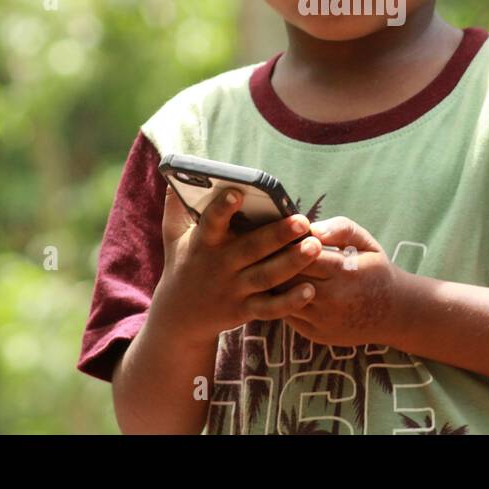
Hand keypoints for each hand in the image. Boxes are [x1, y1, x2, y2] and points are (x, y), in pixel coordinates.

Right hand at [153, 185, 323, 344]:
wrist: (179, 317)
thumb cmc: (182, 264)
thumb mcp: (172, 235)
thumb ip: (176, 205)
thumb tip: (175, 171)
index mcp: (203, 243)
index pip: (211, 223)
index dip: (223, 208)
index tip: (236, 192)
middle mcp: (219, 266)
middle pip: (251, 249)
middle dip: (277, 235)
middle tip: (302, 221)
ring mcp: (233, 290)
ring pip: (266, 277)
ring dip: (292, 263)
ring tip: (316, 247)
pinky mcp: (244, 311)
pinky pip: (269, 308)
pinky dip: (290, 302)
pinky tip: (311, 290)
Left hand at [274, 216, 403, 347]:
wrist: (392, 313)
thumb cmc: (375, 270)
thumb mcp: (366, 243)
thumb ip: (341, 229)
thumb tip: (312, 229)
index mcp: (345, 272)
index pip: (303, 255)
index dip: (290, 244)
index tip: (283, 235)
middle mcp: (333, 299)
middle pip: (288, 277)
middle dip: (277, 263)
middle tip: (269, 250)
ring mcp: (322, 320)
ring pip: (283, 298)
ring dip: (276, 283)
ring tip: (272, 267)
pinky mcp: (314, 334)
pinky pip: (287, 314)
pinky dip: (281, 301)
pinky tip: (282, 288)